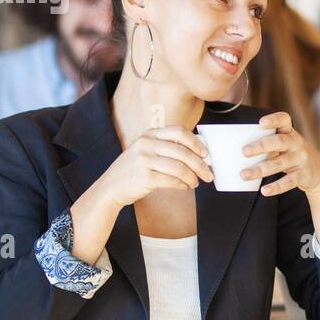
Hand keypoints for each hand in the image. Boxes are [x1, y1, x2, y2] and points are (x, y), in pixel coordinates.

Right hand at [98, 125, 213, 207]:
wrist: (110, 188)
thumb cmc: (134, 170)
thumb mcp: (146, 151)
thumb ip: (167, 148)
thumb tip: (199, 152)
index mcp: (149, 134)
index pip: (179, 132)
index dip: (196, 143)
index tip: (206, 154)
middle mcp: (146, 144)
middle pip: (183, 152)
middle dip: (200, 165)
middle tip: (208, 174)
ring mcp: (144, 160)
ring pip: (180, 168)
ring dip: (192, 178)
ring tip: (195, 183)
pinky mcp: (144, 178)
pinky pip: (172, 181)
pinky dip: (183, 185)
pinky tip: (185, 187)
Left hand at [241, 111, 319, 196]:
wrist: (319, 173)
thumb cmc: (293, 156)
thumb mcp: (286, 145)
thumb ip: (269, 143)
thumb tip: (236, 151)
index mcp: (290, 133)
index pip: (284, 120)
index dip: (273, 120)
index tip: (261, 123)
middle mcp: (297, 143)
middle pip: (279, 141)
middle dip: (261, 146)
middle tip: (244, 152)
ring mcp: (301, 159)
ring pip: (279, 163)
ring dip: (261, 169)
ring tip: (244, 175)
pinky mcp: (304, 175)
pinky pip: (289, 181)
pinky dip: (276, 186)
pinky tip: (265, 190)